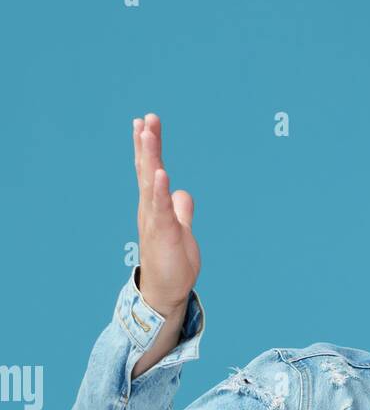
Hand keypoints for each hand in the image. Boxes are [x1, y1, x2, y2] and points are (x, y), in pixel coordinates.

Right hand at [133, 113, 200, 315]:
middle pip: (146, 169)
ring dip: (149, 157)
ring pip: (150, 182)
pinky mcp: (162, 232)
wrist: (166, 291)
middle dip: (147, 143)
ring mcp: (154, 219)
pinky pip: (160, 207)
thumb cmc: (171, 262)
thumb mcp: (180, 229)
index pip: (150, 170)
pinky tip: (160, 172)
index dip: (149, 147)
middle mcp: (150, 209)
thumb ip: (181, 210)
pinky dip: (159, 189)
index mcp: (154, 206)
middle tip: (146, 118)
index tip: (147, 123)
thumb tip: (182, 193)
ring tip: (148, 133)